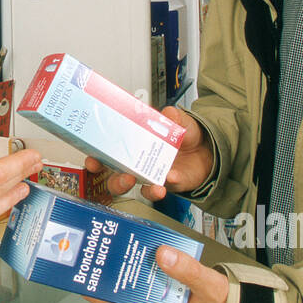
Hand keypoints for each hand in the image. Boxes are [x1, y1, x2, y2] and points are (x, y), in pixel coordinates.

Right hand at [85, 106, 213, 202]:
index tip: (93, 160)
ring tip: (149, 184)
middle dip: (116, 181)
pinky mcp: (168, 185)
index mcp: (134, 145)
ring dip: (141, 188)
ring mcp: (152, 176)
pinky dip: (166, 184)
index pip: (108, 154)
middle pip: (116, 178)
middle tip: (124, 176)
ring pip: (137, 189)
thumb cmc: (186, 136)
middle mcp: (139, 164)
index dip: (96, 158)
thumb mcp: (179, 121)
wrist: (208, 151)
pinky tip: (171, 177)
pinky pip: (162, 188)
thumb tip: (167, 113)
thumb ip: (173, 116)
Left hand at [86, 246, 229, 302]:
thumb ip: (187, 270)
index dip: (101, 298)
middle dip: (105, 293)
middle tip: (94, 269)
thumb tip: (162, 254)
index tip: (87, 282)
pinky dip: (132, 297)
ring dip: (117, 294)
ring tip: (108, 271)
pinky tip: (131, 279)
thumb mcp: (211, 286)